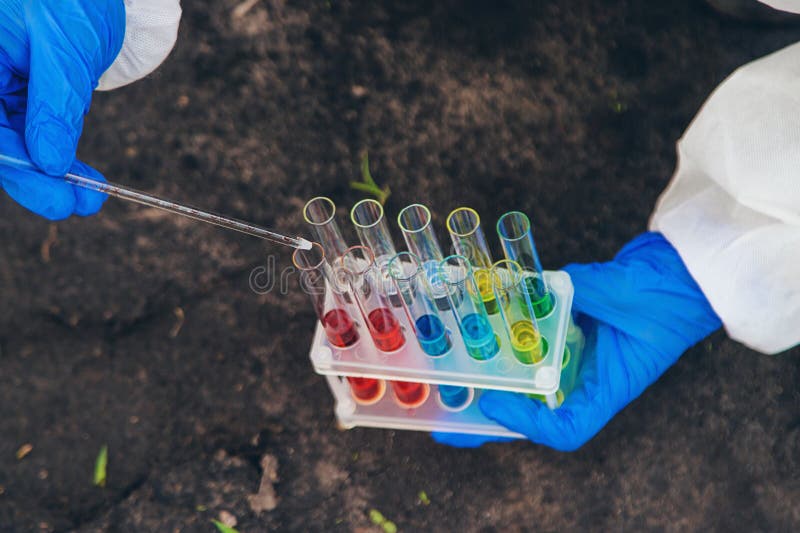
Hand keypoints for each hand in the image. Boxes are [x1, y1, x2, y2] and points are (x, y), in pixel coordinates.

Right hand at [0, 0, 124, 219]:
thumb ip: (54, 106)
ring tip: (91, 196)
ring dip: (54, 173)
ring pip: (18, 142)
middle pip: (1, 142)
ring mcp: (0, 84)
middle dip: (38, 178)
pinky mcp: (22, 91)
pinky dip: (60, 153)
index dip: (18, 168)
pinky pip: (35, 131)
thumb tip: (49, 162)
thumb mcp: (66, 49)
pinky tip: (81, 175)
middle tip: (78, 205)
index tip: (55, 198)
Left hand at [433, 232, 721, 450]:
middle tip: (446, 426)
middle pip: (532, 415)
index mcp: (609, 386)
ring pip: (524, 389)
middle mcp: (587, 381)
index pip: (566, 428)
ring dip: (488, 390)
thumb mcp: (623, 291)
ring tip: (448, 389)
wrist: (679, 275)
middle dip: (488, 422)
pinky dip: (502, 353)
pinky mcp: (566, 339)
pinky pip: (528, 354)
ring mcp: (575, 362)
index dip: (527, 422)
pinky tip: (473, 342)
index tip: (496, 400)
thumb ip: (581, 289)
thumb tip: (535, 286)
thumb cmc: (666, 293)